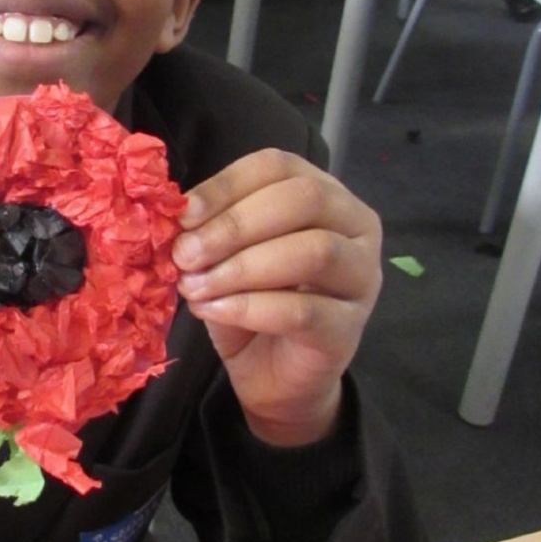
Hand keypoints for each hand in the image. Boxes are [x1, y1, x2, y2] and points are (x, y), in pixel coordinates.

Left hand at [172, 149, 382, 447]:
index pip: (278, 166)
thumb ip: (210, 228)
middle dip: (235, 224)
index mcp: (322, 192)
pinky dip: (249, 307)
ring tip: (194, 286)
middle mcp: (355, 226)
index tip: (183, 214)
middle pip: (303, 200)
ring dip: (242, 266)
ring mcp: (362, 277)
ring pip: (313, 251)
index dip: (227, 185)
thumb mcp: (223, 254)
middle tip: (186, 253)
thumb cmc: (250, 300)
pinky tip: (212, 311)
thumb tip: (178, 216)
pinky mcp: (350, 328)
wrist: (274, 375)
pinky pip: (303, 310)